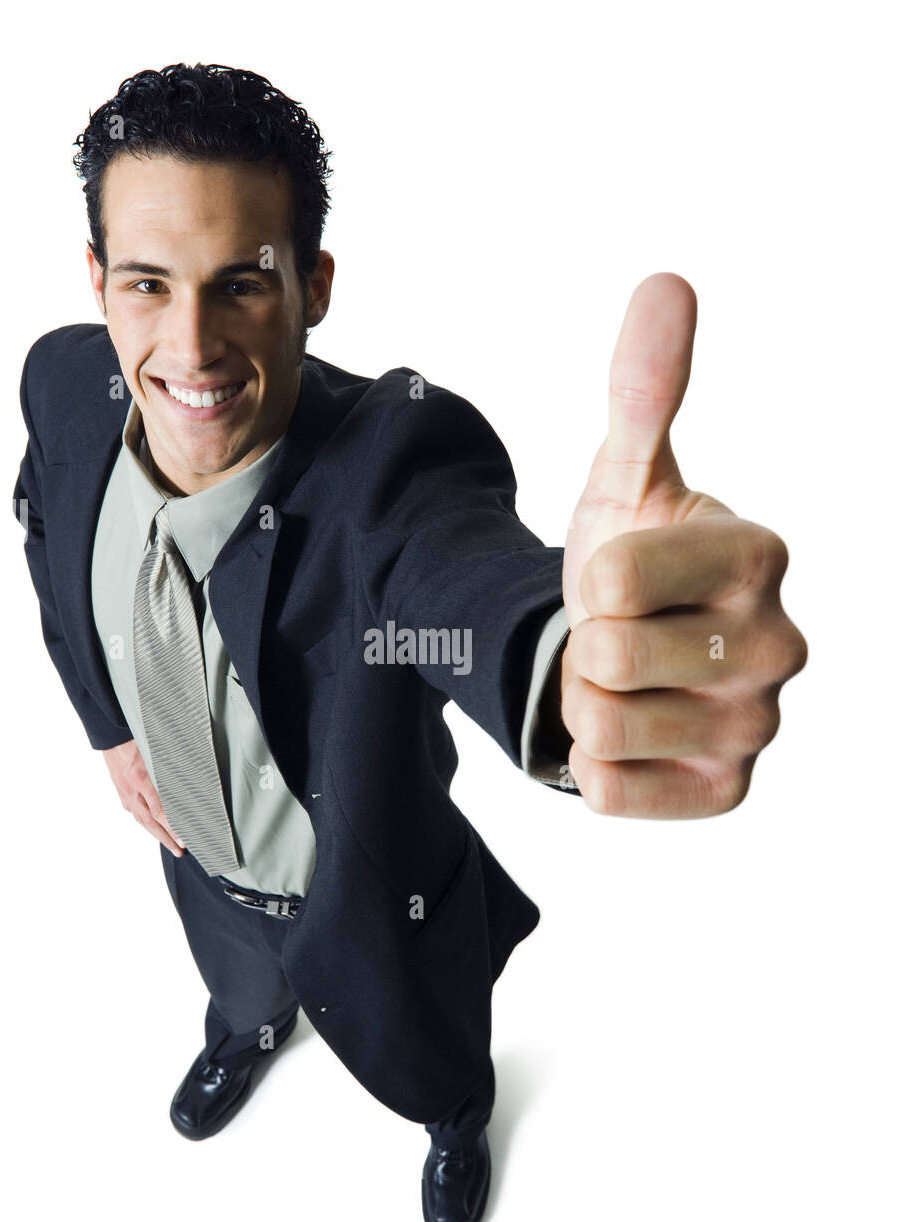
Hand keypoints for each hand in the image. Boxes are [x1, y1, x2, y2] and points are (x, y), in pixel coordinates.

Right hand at [102, 738, 185, 854]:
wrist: (111, 738)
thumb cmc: (136, 741)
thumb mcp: (155, 752)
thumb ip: (170, 770)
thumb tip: (187, 784)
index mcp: (141, 780)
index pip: (159, 811)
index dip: (171, 826)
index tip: (183, 837)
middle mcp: (132, 791)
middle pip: (150, 822)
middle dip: (166, 838)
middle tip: (180, 850)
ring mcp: (126, 794)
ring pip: (142, 820)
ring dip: (157, 834)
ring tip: (171, 844)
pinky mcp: (123, 794)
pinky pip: (136, 813)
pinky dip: (147, 823)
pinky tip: (155, 828)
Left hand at [560, 272, 807, 817]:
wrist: (631, 656)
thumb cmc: (634, 561)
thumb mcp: (629, 477)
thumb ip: (643, 393)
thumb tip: (665, 285)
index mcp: (760, 555)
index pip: (612, 575)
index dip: (587, 579)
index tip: (621, 578)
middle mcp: (781, 645)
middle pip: (606, 652)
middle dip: (584, 644)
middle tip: (619, 636)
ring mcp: (760, 726)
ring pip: (599, 725)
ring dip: (587, 703)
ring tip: (626, 683)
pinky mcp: (727, 792)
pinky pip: (610, 791)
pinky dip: (597, 764)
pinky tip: (635, 733)